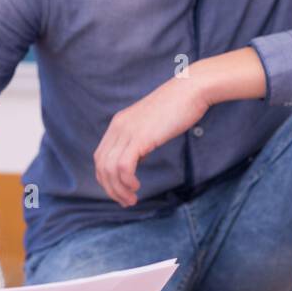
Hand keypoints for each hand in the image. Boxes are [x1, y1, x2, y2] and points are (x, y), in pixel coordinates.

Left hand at [93, 76, 207, 207]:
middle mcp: (118, 127)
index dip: (106, 178)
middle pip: (101, 165)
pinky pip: (123, 166)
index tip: (119, 191)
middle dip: (110, 188)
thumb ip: (140, 139)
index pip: (101, 156)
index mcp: (118, 124)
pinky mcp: (139, 137)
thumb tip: (137, 157)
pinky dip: (126, 180)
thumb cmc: (177, 107)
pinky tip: (136, 186)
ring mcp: (127, 131)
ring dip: (118, 189)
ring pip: (110, 168)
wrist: (190, 89)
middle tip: (125, 201)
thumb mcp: (151, 125)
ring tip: (131, 199)